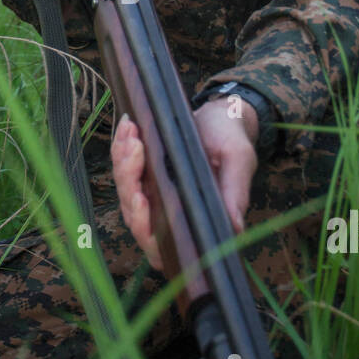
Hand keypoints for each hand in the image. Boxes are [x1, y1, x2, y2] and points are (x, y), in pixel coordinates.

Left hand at [110, 101, 259, 268]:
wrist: (221, 116)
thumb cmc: (232, 138)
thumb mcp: (238, 158)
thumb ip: (236, 192)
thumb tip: (235, 226)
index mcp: (194, 218)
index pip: (162, 242)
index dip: (146, 228)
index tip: (142, 198)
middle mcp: (170, 213)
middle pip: (134, 216)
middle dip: (129, 182)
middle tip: (135, 149)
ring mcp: (153, 196)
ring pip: (124, 192)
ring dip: (123, 162)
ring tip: (133, 134)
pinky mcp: (143, 177)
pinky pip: (122, 169)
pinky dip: (120, 149)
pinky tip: (127, 128)